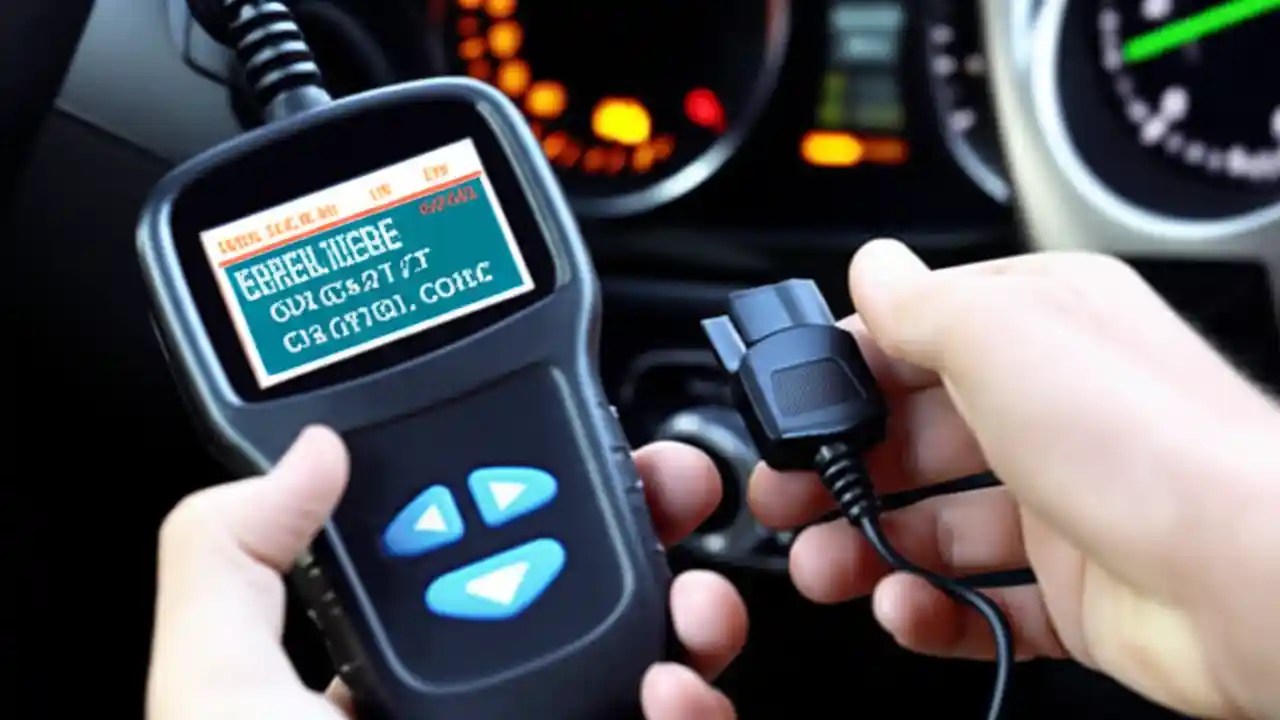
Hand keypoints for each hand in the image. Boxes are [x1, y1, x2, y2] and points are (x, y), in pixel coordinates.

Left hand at [146, 427, 746, 719]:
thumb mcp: (211, 700)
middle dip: (641, 524)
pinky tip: (670, 695)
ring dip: (691, 612)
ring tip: (689, 605)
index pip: (469, 544)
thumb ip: (230, 558)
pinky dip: (699, 708)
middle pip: (580, 586)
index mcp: (383, 668)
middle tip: (671, 488)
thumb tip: (309, 451)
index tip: (569, 439)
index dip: (527, 483)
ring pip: (651, 656)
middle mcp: (477, 705)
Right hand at [750, 239, 1279, 718]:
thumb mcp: (1000, 334)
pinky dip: (932, 609)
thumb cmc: (1146, 441)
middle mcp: (1055, 409)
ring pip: (940, 524)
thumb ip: (921, 302)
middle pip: (917, 436)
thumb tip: (874, 268)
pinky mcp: (1076, 590)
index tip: (795, 404)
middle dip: (843, 467)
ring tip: (828, 566)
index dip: (848, 370)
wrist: (1251, 577)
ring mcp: (1065, 503)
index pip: (920, 336)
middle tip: (790, 494)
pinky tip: (904, 607)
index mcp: (1042, 326)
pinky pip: (981, 601)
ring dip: (871, 546)